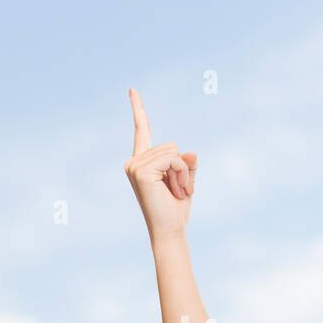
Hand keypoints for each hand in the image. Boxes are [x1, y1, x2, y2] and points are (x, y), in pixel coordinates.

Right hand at [123, 88, 196, 239]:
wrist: (170, 231)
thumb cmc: (176, 210)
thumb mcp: (185, 181)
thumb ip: (187, 163)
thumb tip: (190, 153)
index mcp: (141, 162)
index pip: (141, 131)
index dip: (138, 109)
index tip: (132, 90)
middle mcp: (134, 161)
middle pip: (170, 145)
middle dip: (181, 167)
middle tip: (178, 190)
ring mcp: (134, 165)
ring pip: (173, 152)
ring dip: (182, 173)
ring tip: (176, 192)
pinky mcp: (141, 170)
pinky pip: (173, 159)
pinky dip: (180, 174)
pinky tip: (175, 190)